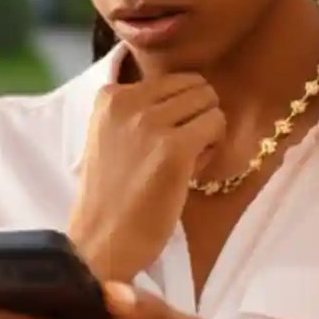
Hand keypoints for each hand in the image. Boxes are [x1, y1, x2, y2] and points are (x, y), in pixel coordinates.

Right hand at [69, 74, 224, 281]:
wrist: (102, 239)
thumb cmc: (110, 194)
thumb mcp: (111, 136)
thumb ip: (139, 110)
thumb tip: (190, 93)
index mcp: (109, 96)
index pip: (171, 80)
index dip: (178, 109)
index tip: (163, 138)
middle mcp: (128, 101)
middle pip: (195, 85)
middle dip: (197, 114)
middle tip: (183, 148)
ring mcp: (150, 123)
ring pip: (209, 103)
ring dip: (207, 129)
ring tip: (186, 159)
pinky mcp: (174, 148)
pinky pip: (216, 126)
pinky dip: (214, 146)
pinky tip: (193, 170)